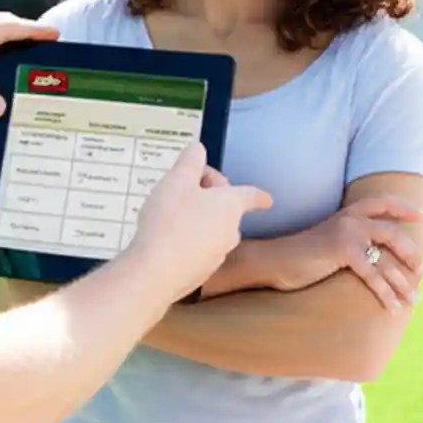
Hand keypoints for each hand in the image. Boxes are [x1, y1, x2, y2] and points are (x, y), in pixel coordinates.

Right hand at [127, 142, 272, 301]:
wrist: (155, 271)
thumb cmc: (169, 220)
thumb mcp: (176, 180)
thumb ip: (190, 161)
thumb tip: (198, 148)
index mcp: (230, 206)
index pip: (250, 196)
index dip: (257, 195)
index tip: (268, 199)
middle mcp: (230, 231)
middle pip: (226, 211)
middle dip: (209, 198)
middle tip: (184, 190)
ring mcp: (216, 255)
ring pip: (211, 230)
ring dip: (197, 220)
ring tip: (170, 216)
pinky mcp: (199, 273)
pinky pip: (197, 250)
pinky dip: (186, 242)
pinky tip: (164, 240)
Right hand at [267, 196, 422, 311]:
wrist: (274, 262)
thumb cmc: (301, 258)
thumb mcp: (331, 243)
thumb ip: (351, 242)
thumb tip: (375, 256)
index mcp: (348, 214)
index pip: (382, 203)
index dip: (403, 208)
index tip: (421, 216)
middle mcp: (351, 219)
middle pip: (392, 234)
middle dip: (411, 254)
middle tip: (422, 272)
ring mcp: (348, 233)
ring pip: (387, 259)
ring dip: (403, 282)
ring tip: (414, 299)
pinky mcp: (343, 250)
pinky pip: (373, 275)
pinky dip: (385, 294)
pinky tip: (392, 308)